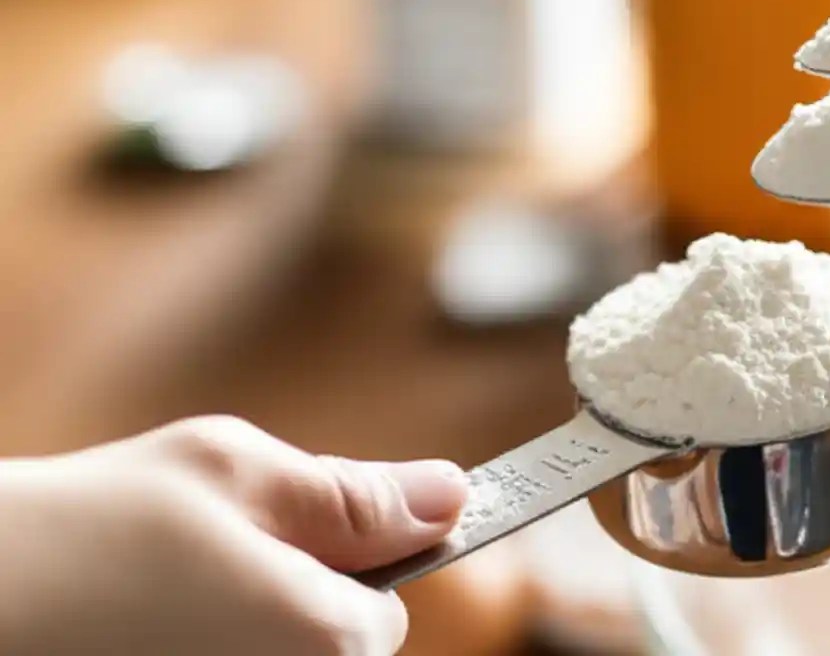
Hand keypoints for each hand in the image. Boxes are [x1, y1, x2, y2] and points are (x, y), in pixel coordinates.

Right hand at [0, 415, 467, 654]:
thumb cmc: (98, 525)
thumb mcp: (242, 471)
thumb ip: (359, 494)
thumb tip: (452, 494)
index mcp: (329, 640)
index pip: (389, 607)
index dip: (342, 558)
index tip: (282, 530)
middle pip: (334, 641)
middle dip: (295, 590)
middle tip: (208, 551)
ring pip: (278, 652)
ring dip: (244, 616)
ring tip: (163, 584)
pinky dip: (204, 637)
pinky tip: (144, 615)